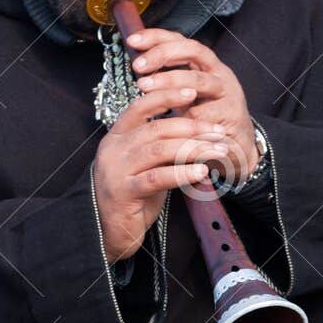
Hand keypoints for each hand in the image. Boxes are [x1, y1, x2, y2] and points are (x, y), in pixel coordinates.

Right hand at [92, 79, 229, 262]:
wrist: (104, 232)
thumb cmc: (129, 200)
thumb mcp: (145, 168)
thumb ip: (161, 151)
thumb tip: (194, 136)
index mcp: (116, 137)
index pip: (141, 106)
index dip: (166, 96)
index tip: (192, 90)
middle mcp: (114, 149)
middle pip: (157, 128)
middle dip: (192, 127)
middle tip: (218, 131)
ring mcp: (117, 170)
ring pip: (160, 150)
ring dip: (193, 148)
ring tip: (217, 150)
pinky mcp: (124, 192)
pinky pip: (158, 177)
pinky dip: (182, 172)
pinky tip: (201, 171)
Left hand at [126, 27, 258, 190]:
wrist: (238, 148)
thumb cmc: (206, 120)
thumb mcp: (185, 96)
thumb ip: (168, 81)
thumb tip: (138, 67)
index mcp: (205, 64)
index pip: (181, 40)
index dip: (156, 37)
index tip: (132, 41)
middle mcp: (219, 72)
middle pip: (192, 51)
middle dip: (162, 56)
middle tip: (137, 67)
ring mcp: (228, 92)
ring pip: (198, 80)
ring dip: (169, 81)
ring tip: (144, 89)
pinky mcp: (232, 115)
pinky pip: (204, 113)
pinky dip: (184, 117)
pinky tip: (166, 121)